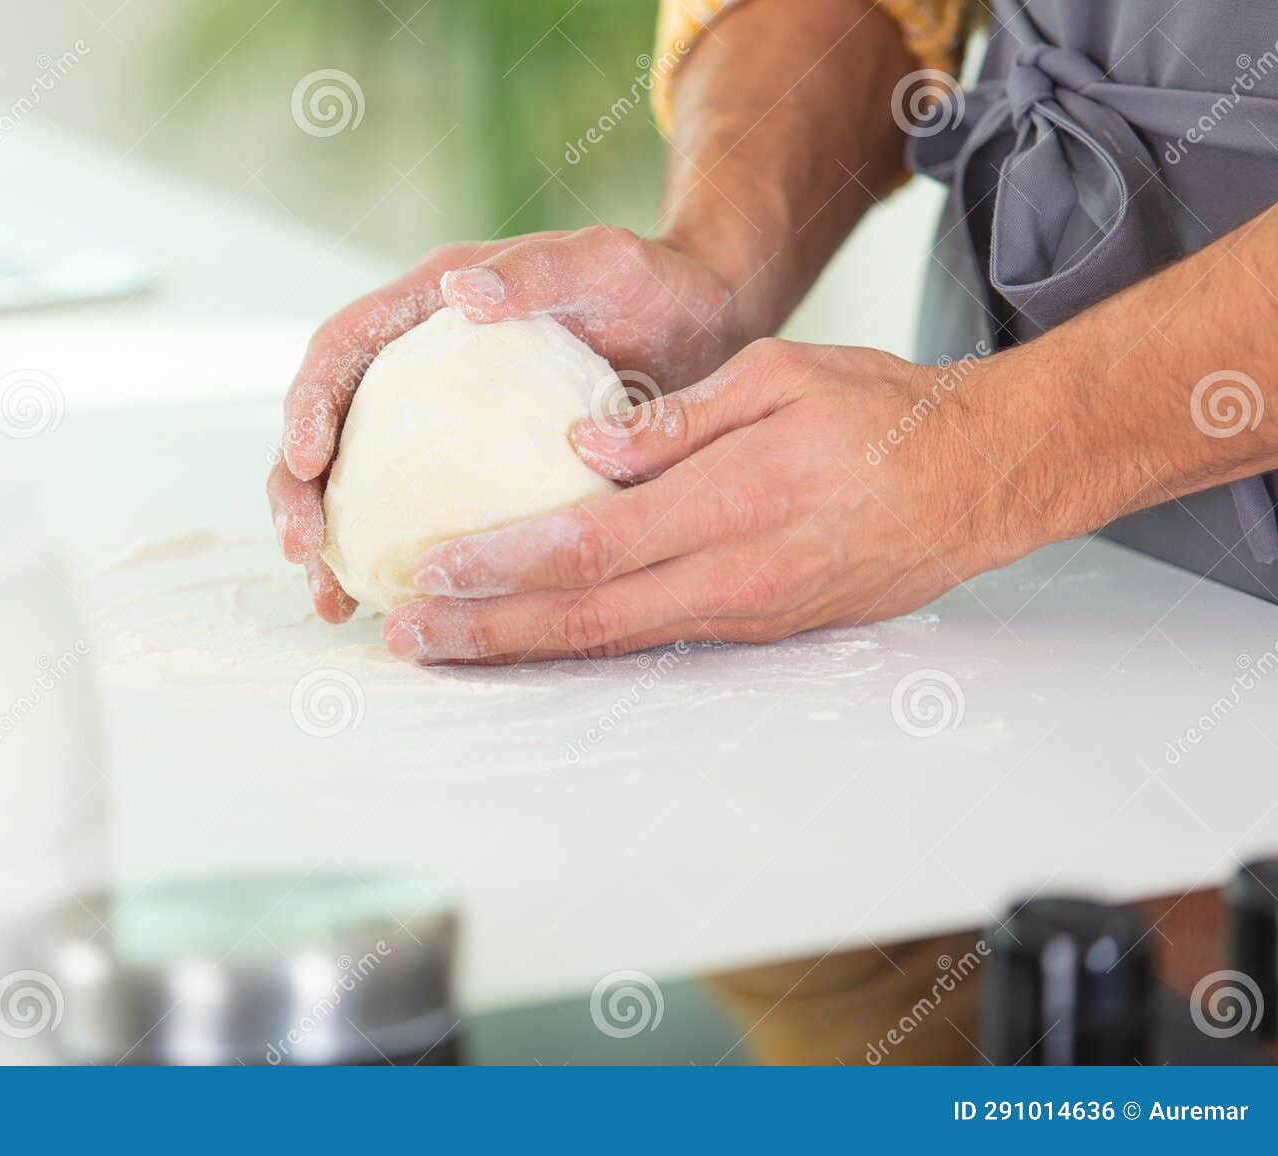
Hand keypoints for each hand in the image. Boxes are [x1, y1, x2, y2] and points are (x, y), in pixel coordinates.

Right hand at [266, 226, 747, 622]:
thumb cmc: (651, 285)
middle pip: (328, 428)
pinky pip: (418, 520)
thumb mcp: (603, 264)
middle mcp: (417, 369)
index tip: (304, 461)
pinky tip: (400, 613)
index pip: (341, 348)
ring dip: (333, 545)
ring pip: (359, 486)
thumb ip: (536, 273)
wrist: (700, 327)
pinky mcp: (471, 474)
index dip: (307, 403)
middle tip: (303, 551)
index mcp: (426, 308)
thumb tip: (457, 289)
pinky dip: (397, 566)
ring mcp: (439, 426)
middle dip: (297, 492)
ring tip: (334, 604)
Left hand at [380, 339, 1039, 662]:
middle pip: (586, 620)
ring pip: (614, 644)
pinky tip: (533, 639)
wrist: (976, 480)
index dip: (503, 565)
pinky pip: (652, 643)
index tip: (431, 569)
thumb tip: (581, 447)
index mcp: (731, 505)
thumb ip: (678, 420)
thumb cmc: (879, 415)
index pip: (590, 547)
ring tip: (448, 649)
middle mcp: (732, 578)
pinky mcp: (758, 629)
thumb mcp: (780, 376)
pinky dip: (581, 645)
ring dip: (524, 649)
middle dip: (488, 633)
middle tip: (407, 638)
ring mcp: (745, 614)